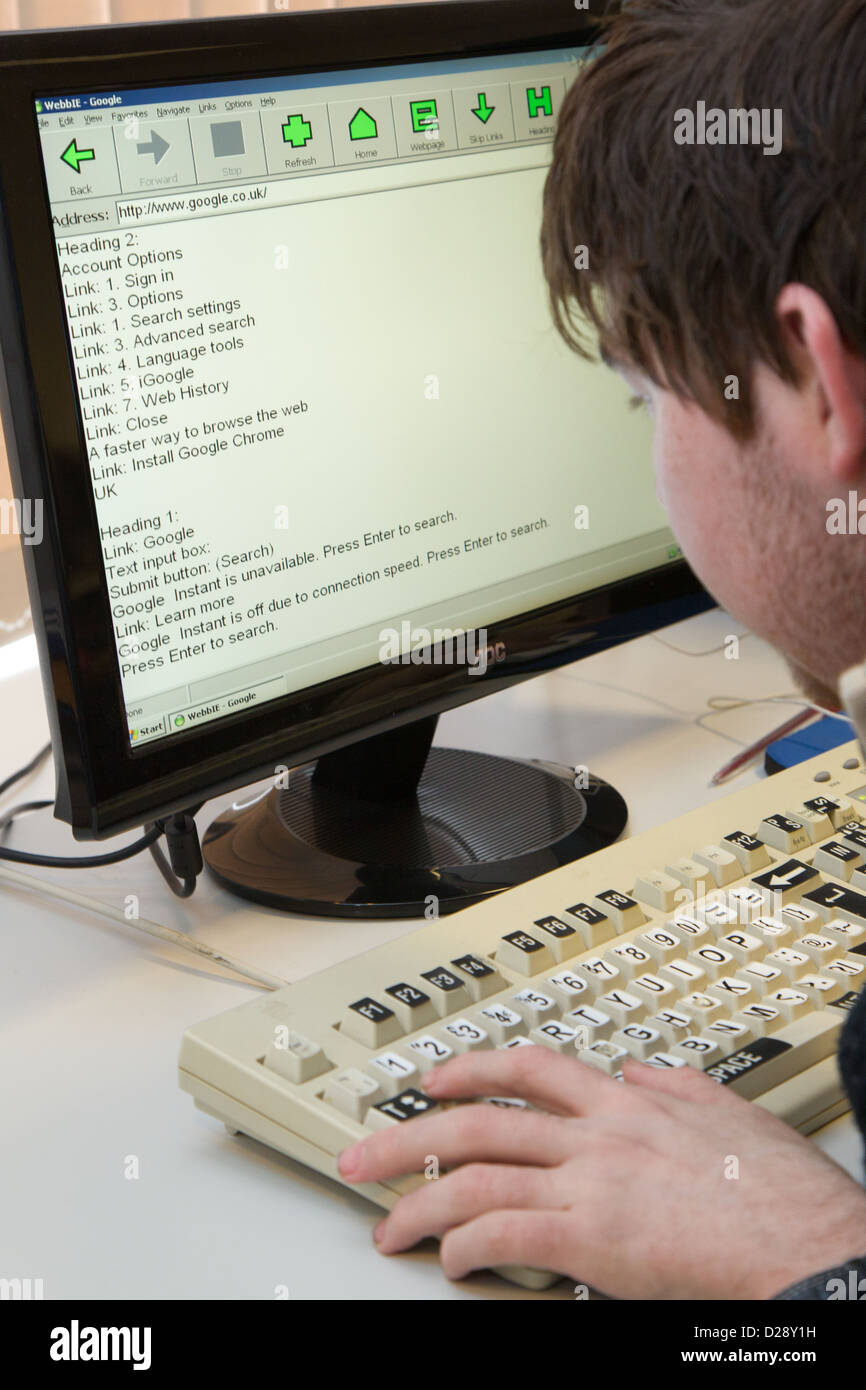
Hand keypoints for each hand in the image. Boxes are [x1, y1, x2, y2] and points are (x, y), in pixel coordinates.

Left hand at [337, 1046, 865, 1297]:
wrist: (806, 1244)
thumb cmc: (780, 1193)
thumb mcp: (730, 1112)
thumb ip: (678, 1086)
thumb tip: (643, 1069)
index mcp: (627, 1103)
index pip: (530, 1068)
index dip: (470, 1069)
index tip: (432, 1080)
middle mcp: (598, 1134)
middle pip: (479, 1121)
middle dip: (409, 1137)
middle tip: (364, 1157)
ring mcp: (591, 1184)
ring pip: (477, 1177)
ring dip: (419, 1202)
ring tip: (388, 1227)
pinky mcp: (593, 1238)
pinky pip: (505, 1233)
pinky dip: (465, 1246)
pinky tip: (451, 1262)